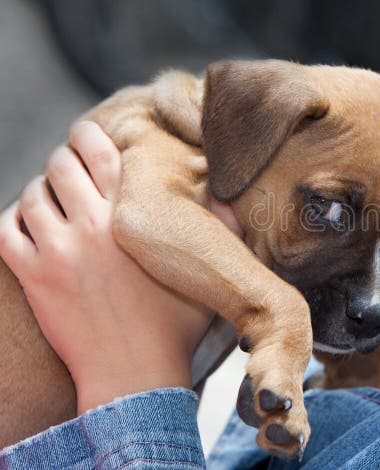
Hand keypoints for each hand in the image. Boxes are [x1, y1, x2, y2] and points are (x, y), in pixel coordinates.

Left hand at [0, 121, 217, 412]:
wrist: (134, 374)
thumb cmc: (176, 326)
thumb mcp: (207, 274)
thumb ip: (222, 230)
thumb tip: (226, 195)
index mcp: (133, 218)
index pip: (100, 152)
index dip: (89, 137)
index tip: (88, 137)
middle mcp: (92, 226)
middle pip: (60, 164)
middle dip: (64, 159)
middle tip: (71, 167)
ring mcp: (57, 252)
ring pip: (31, 194)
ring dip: (42, 190)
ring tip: (53, 199)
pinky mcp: (32, 278)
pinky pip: (6, 230)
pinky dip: (14, 219)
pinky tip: (29, 225)